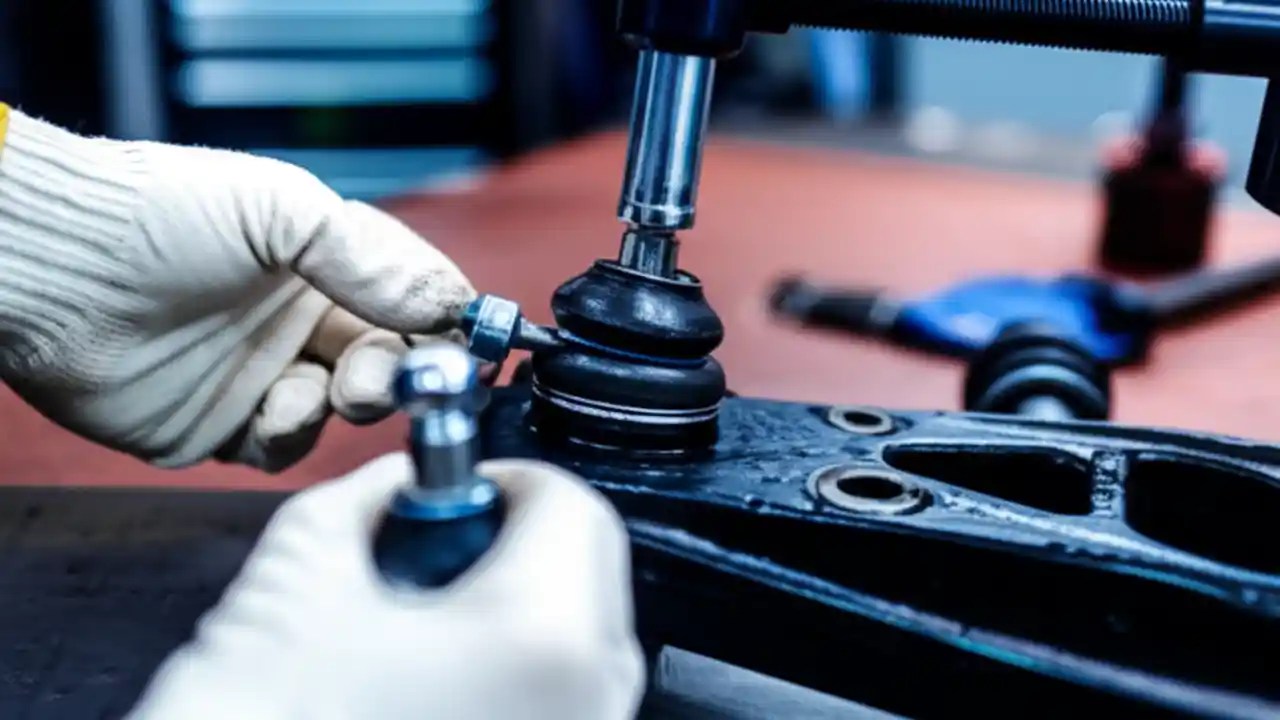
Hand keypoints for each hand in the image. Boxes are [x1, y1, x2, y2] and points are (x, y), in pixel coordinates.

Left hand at [0, 108, 473, 469]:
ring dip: (345, 402)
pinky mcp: (226, 425)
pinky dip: (291, 432)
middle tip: (382, 376)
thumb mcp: (284, 212)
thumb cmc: (160, 218)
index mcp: (323, 260)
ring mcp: (264, 372)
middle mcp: (300, 318)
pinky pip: (286, 447)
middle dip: (400, 370)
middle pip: (391, 358)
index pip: (414, 296)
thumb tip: (452, 302)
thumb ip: (375, 260)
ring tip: (317, 386)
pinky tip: (268, 407)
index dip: (447, 320)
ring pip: (345, 410)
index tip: (474, 341)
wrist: (61, 274)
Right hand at [126, 454, 645, 719]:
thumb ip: (363, 501)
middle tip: (428, 551)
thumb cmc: (261, 718)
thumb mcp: (297, 580)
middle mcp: (592, 699)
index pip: (569, 505)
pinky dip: (518, 668)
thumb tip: (398, 483)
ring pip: (583, 639)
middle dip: (513, 539)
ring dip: (517, 603)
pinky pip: (564, 700)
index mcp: (546, 635)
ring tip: (422, 624)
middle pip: (589, 569)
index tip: (443, 494)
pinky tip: (432, 681)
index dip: (501, 479)